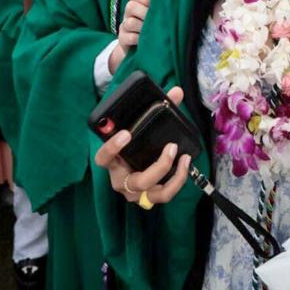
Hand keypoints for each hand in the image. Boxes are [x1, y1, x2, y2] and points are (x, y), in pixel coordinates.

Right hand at [94, 85, 190, 206]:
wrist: (132, 163)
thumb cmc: (132, 142)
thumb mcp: (137, 127)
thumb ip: (157, 107)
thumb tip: (176, 92)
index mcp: (111, 161)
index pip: (103, 158)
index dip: (112, 148)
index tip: (126, 133)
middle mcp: (121, 180)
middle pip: (137, 182)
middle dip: (159, 166)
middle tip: (171, 147)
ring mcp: (135, 192)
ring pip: (154, 194)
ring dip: (173, 178)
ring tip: (184, 159)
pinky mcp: (149, 196)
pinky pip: (164, 193)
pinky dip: (178, 180)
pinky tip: (185, 164)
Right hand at [111, 0, 149, 72]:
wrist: (138, 49)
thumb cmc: (151, 28)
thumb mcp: (154, 15)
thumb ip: (158, 7)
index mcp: (136, 4)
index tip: (152, 5)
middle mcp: (128, 14)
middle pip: (130, 6)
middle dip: (144, 13)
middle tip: (154, 20)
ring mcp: (124, 26)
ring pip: (130, 22)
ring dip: (142, 28)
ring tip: (151, 32)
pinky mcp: (122, 39)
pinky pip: (129, 37)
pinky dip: (139, 39)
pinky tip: (145, 41)